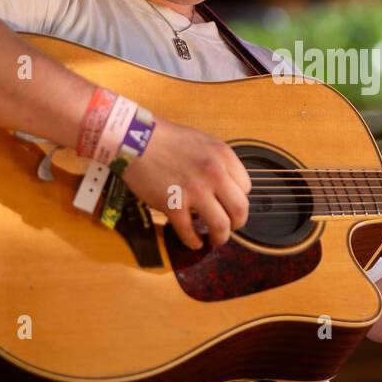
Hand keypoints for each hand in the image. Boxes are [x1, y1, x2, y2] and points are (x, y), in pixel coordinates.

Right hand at [119, 115, 250, 248]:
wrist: (135, 139)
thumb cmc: (167, 140)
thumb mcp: (203, 143)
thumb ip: (218, 164)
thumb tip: (226, 189)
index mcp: (223, 157)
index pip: (246, 188)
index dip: (238, 199)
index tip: (229, 204)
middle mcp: (214, 174)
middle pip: (240, 210)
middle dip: (237, 224)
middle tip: (230, 227)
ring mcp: (194, 191)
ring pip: (220, 226)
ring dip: (220, 238)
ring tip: (215, 240)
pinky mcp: (173, 205)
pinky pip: (189, 232)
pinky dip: (193, 241)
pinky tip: (194, 242)